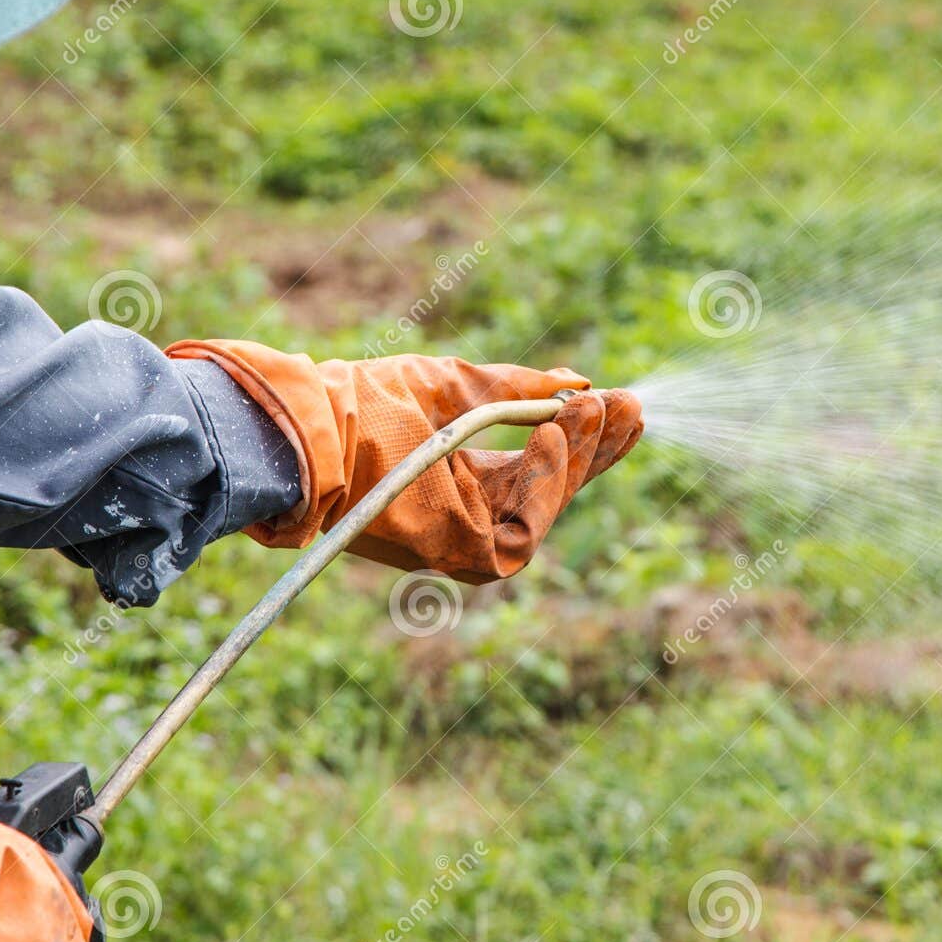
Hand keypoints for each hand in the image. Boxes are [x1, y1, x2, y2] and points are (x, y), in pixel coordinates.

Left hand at [165, 342, 642, 580]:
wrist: (312, 430)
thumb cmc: (366, 405)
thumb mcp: (455, 386)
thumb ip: (518, 392)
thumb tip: (578, 385)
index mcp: (465, 477)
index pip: (542, 465)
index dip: (584, 439)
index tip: (620, 403)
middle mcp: (468, 515)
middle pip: (555, 491)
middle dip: (596, 450)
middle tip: (630, 408)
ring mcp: (464, 541)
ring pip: (545, 510)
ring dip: (575, 460)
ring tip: (592, 411)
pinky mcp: (459, 557)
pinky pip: (523, 528)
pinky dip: (545, 483)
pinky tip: (551, 436)